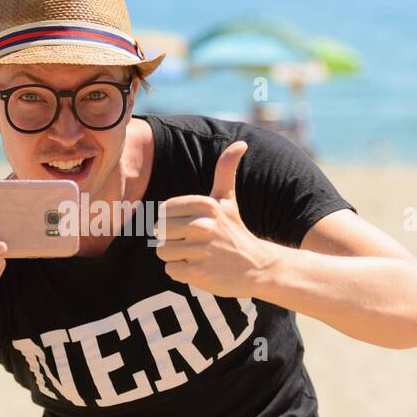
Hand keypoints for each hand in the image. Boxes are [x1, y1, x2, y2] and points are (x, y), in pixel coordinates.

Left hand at [154, 140, 278, 297]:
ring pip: (162, 251)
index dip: (173, 221)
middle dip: (172, 239)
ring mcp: (200, 250)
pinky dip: (182, 273)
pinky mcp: (198, 272)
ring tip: (198, 256)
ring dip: (176, 257)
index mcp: (204, 204)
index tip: (192, 227)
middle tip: (194, 244)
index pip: (164, 211)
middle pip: (159, 231)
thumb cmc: (235, 231)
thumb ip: (226, 170)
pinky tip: (200, 269)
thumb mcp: (227, 199)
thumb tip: (241, 143)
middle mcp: (202, 225)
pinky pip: (171, 270)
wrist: (258, 266)